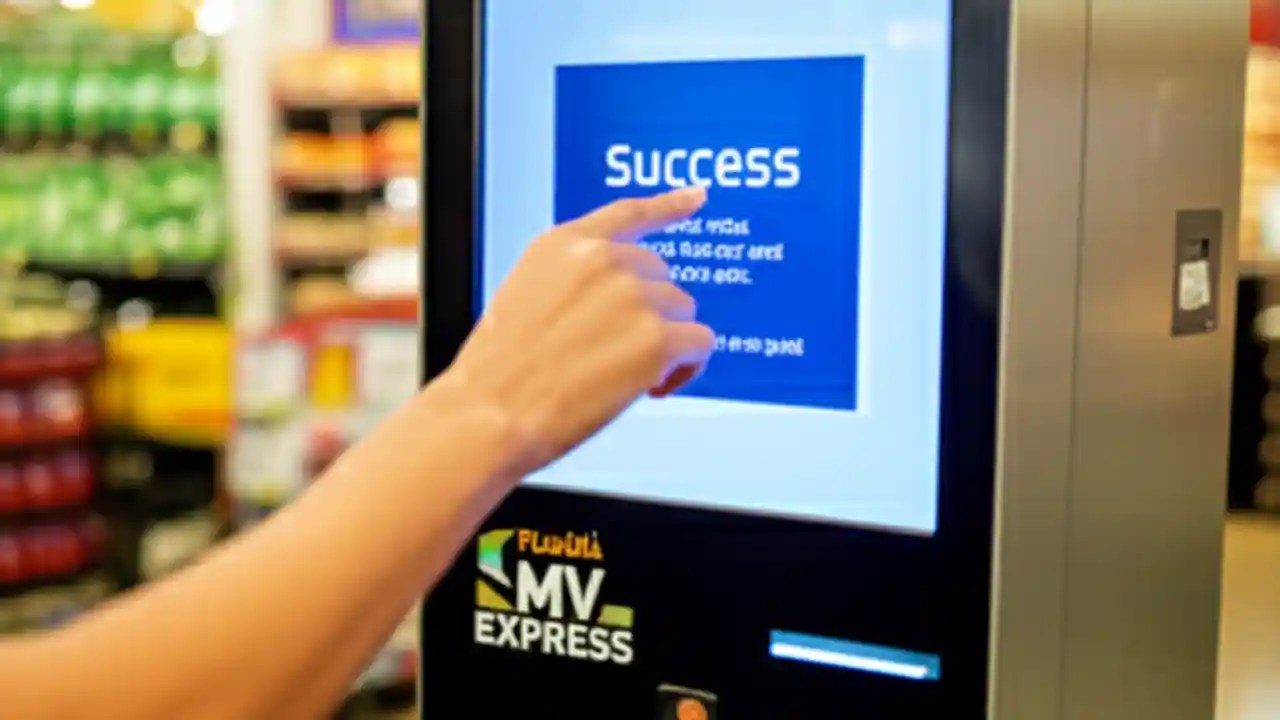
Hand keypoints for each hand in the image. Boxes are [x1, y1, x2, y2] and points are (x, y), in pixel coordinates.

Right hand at [441, 187, 714, 475]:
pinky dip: (686, 369)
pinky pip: (700, 344)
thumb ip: (575, 282)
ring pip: (682, 311)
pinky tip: (654, 387)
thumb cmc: (499, 371)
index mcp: (564, 245)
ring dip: (666, 343)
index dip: (669, 205)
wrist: (490, 415)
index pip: (628, 214)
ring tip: (627, 376)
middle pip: (661, 276)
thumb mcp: (525, 297)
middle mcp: (604, 261)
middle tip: (616, 354)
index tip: (698, 196)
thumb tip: (622, 302)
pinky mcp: (658, 340)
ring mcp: (634, 297)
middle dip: (648, 314)